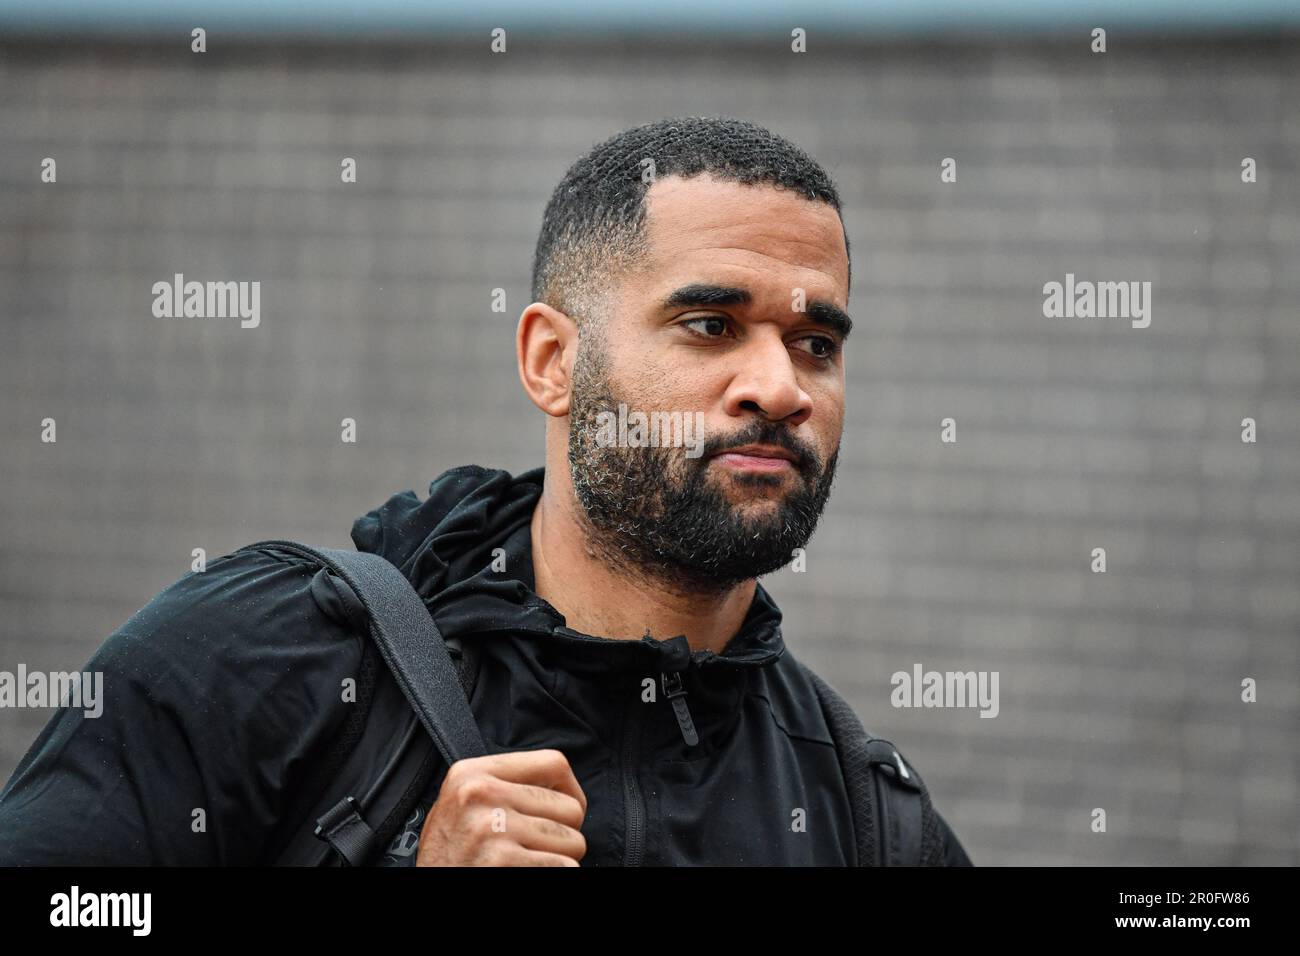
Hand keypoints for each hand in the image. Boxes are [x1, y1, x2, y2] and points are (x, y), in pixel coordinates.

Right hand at [415, 748, 587, 865]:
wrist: (431, 887)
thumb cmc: (451, 855)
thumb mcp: (463, 805)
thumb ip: (504, 785)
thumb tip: (564, 786)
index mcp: (472, 773)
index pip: (553, 763)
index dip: (570, 790)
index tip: (565, 810)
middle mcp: (480, 794)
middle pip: (570, 807)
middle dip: (566, 832)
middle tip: (539, 847)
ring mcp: (492, 829)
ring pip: (573, 840)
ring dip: (562, 858)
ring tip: (531, 862)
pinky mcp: (502, 861)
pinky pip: (564, 867)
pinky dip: (557, 874)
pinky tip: (529, 873)